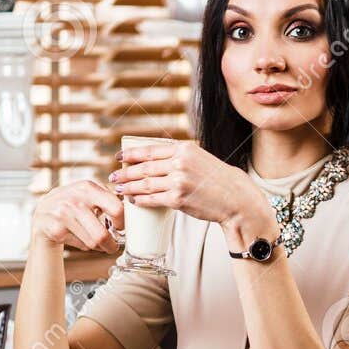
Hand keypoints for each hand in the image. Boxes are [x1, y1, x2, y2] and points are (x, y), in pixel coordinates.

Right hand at [30, 179, 123, 254]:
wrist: (43, 213)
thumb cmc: (73, 205)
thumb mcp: (88, 193)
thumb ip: (108, 199)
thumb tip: (131, 214)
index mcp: (88, 187)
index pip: (116, 208)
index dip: (122, 223)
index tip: (121, 228)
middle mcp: (75, 199)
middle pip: (102, 234)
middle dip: (111, 245)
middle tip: (113, 246)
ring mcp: (63, 214)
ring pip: (92, 243)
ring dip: (98, 246)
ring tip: (97, 243)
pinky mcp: (55, 229)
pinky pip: (80, 245)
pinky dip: (84, 246)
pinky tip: (79, 237)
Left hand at [110, 139, 276, 237]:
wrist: (235, 198)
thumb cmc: (217, 180)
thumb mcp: (199, 159)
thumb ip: (179, 158)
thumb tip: (154, 162)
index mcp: (184, 149)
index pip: (150, 150)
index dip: (131, 154)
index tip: (119, 158)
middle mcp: (180, 163)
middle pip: (144, 167)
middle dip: (125, 173)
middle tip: (113, 177)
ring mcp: (178, 181)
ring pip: (145, 184)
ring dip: (128, 187)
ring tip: (119, 189)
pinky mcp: (178, 199)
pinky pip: (153, 199)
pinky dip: (140, 200)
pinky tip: (134, 200)